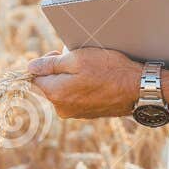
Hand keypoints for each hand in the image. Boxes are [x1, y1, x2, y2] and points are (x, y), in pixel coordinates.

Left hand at [26, 47, 168, 118]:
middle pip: (49, 84)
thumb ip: (50, 64)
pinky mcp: (87, 114)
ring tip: (92, 70)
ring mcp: (75, 113)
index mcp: (55, 94)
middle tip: (78, 59)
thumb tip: (30, 67)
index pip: (35, 78)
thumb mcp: (78, 58)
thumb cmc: (109, 70)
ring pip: (63, 90)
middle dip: (59, 71)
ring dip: (72, 79)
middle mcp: (62, 108)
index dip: (45, 63)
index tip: (60, 55)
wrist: (138, 89)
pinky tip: (97, 80)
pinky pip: (76, 96)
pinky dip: (82, 87)